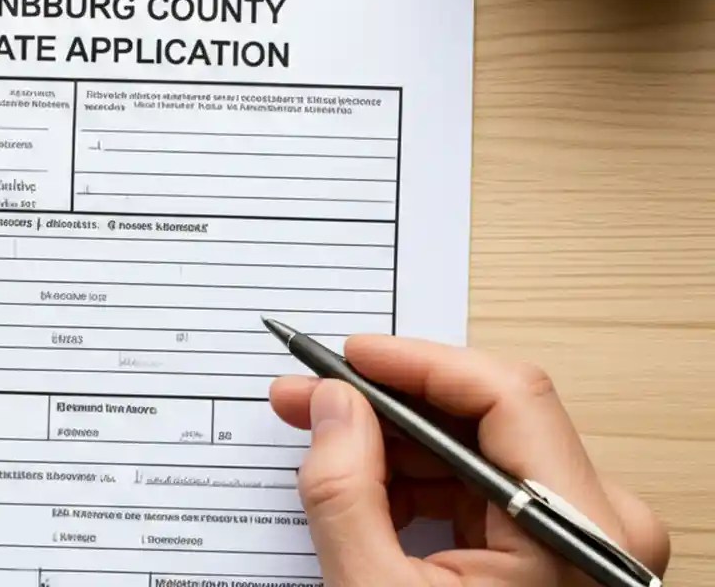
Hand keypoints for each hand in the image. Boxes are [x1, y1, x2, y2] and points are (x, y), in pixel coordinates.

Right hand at [269, 336, 670, 585]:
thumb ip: (345, 493)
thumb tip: (332, 408)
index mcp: (576, 532)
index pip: (506, 396)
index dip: (418, 363)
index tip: (350, 356)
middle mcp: (599, 525)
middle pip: (487, 420)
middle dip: (386, 405)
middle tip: (310, 397)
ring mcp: (583, 540)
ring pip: (478, 453)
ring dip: (394, 443)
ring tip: (321, 442)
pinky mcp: (557, 553)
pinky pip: (480, 491)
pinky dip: (418, 483)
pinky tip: (364, 486)